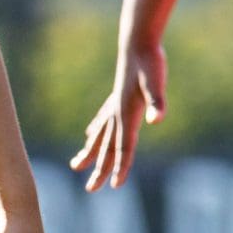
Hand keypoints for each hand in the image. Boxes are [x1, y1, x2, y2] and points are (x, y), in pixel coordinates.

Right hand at [69, 43, 167, 190]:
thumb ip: (157, 101)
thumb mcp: (156, 82)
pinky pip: (102, 120)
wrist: (138, 42)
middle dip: (100, 170)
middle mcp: (117, 113)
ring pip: (99, 135)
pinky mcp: (117, 98)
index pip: (124, 147)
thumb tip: (157, 119)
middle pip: (107, 148)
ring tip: (76, 165)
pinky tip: (89, 134)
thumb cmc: (150, 62)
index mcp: (127, 114)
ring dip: (90, 153)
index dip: (121, 167)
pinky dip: (95, 130)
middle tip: (90, 190)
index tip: (115, 186)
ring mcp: (114, 106)